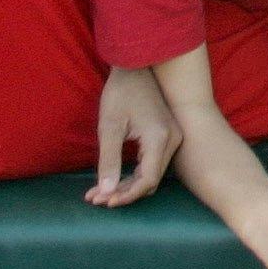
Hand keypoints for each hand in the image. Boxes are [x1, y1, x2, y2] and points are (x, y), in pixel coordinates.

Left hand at [87, 63, 178, 204]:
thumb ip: (109, 161)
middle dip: (122, 193)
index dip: (126, 195)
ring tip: (99, 192)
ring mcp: (173, 138)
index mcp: (159, 138)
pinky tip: (113, 179)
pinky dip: (134, 174)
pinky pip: (152, 163)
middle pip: (150, 180)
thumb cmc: (120, 93)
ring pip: (151, 174)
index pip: (148, 180)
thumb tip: (105, 193)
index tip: (102, 201)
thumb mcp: (109, 127)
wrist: (136, 67)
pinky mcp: (168, 136)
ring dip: (127, 185)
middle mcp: (173, 140)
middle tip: (95, 198)